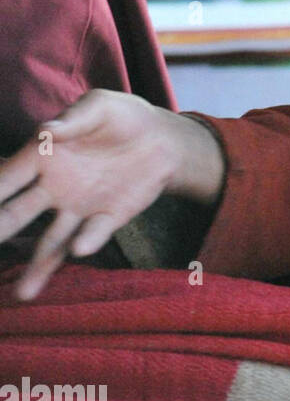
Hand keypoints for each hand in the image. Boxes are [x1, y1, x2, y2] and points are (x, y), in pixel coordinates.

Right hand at [0, 91, 204, 300]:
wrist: (162, 138)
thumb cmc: (121, 117)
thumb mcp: (100, 106)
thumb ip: (74, 119)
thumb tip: (48, 131)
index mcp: (42, 157)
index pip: (7, 177)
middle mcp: (53, 188)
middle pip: (16, 215)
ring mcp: (78, 207)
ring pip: (50, 241)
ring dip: (37, 266)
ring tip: (22, 294)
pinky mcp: (107, 218)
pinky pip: (94, 233)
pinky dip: (87, 240)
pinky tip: (80, 246)